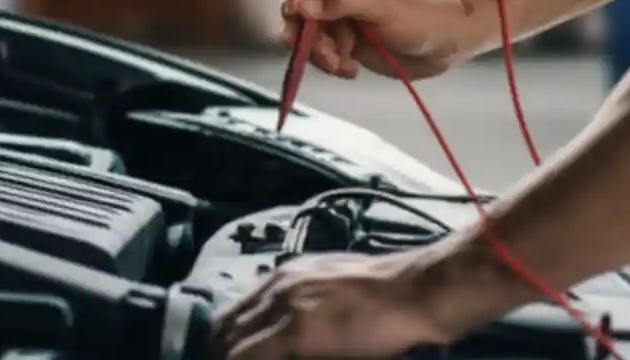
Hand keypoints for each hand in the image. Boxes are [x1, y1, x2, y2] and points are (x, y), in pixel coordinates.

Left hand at [210, 251, 452, 359]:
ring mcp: (284, 309)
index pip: (234, 312)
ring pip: (234, 344)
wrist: (410, 290)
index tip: (225, 359)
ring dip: (229, 359)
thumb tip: (292, 327)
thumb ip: (304, 298)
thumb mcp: (331, 283)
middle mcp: (276, 288)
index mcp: (283, 277)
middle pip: (226, 327)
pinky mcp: (296, 332)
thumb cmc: (383, 290)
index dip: (225, 340)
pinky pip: (252, 356)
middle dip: (219, 354)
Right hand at [280, 0, 473, 79]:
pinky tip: (351, 69)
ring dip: (317, 51)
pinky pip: (318, 51)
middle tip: (320, 50)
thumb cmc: (423, 14)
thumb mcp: (384, 4)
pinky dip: (329, 63)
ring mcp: (338, 13)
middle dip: (304, 29)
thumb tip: (302, 5)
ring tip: (342, 64)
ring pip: (304, 31)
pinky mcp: (341, 39)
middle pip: (296, 0)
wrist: (446, 45)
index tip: (296, 10)